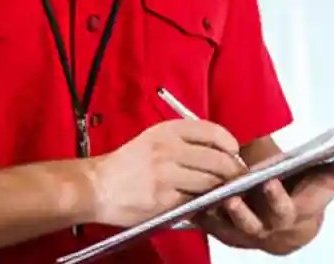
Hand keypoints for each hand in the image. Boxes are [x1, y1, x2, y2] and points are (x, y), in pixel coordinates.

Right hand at [86, 120, 246, 227]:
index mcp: (168, 131)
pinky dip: (201, 203)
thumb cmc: (129, 163)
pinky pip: (194, 201)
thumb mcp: (155, 139)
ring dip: (219, 188)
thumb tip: (221, 150)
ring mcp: (166, 176)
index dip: (230, 144)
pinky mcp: (163, 201)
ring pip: (209, 182)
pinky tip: (201, 202)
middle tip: (235, 177)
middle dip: (232, 170)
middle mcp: (168, 150)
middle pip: (217, 160)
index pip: (212, 132)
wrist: (98, 186)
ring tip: (220, 190)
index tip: (234, 152)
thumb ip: (186, 141)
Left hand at [196, 145, 333, 254]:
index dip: (275, 199)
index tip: (268, 180)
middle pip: (252, 225)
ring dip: (215, 216)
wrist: (291, 225)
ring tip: (206, 198)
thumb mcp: (329, 180)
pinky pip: (209, 225)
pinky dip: (199, 215)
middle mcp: (267, 228)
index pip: (284, 211)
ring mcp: (244, 233)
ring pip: (226, 228)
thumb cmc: (310, 194)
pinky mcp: (225, 231)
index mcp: (292, 215)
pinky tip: (190, 201)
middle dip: (241, 212)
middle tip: (231, 196)